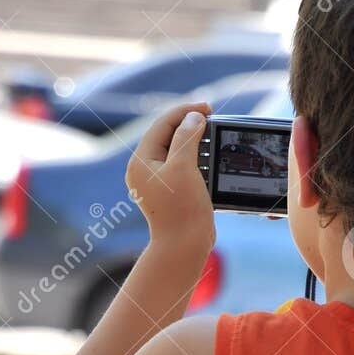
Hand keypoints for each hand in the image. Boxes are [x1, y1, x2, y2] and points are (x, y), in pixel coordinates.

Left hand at [126, 102, 214, 258]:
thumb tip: (194, 117)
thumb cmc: (182, 209)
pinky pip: (181, 165)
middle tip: (211, 117)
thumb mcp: (184, 167)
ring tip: (212, 133)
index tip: (208, 107)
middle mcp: (144, 169)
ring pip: (175, 150)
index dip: (185, 111)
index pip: (162, 124)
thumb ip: (187, 137)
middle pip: (167, 135)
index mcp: (141, 161)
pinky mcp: (170, 192)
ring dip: (194, 139)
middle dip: (189, 124)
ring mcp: (156, 181)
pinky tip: (209, 155)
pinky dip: (195, 156)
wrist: (184, 247)